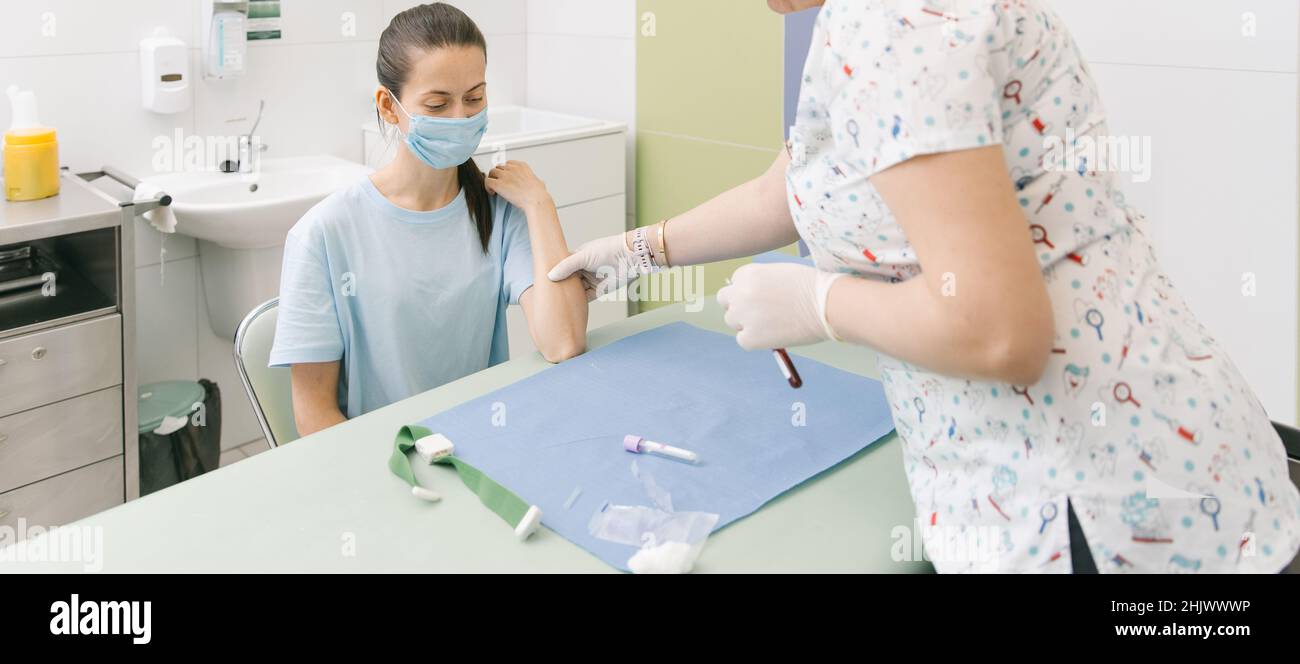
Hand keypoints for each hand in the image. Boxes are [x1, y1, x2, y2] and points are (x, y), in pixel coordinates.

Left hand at [485, 160, 551, 211]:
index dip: (506, 171)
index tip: (506, 178)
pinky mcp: (498, 184)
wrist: (535, 199)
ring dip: (492, 179)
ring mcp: (504, 175)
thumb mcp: (540, 183)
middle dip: (498, 175)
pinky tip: (493, 193)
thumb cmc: (538, 194)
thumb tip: (540, 183)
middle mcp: (512, 168)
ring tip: (495, 189)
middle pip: (499, 167)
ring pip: (491, 172)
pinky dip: (487, 187)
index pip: (508, 163)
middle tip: (499, 184)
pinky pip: (487, 181)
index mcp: (522, 166)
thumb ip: (536, 180)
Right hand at [547, 231, 651, 301]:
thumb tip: (550, 276)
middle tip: (544, 294)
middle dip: (559, 287)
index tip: (539, 279)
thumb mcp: (583, 256)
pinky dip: (579, 302)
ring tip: (553, 302)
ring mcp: (590, 280)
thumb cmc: (607, 251)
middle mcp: (582, 270)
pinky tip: (569, 306)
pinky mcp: (598, 290)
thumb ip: (567, 266)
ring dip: (568, 296)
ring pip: (575, 290)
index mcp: (577, 257)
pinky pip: (585, 298)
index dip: (551, 272)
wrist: (629, 258)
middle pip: (567, 280)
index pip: (560, 266)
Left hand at [716, 262, 844, 349]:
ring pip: (733, 321)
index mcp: (748, 274)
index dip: (749, 291)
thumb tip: (747, 296)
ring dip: (747, 323)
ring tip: (772, 323)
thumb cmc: (812, 287)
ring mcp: (744, 316)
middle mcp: (740, 293)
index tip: (764, 297)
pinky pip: (743, 339)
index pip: (735, 283)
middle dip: (739, 305)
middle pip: (725, 301)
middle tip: (760, 312)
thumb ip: (761, 282)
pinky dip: (755, 340)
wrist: (827, 305)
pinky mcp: (750, 338)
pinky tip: (774, 334)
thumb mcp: (780, 273)